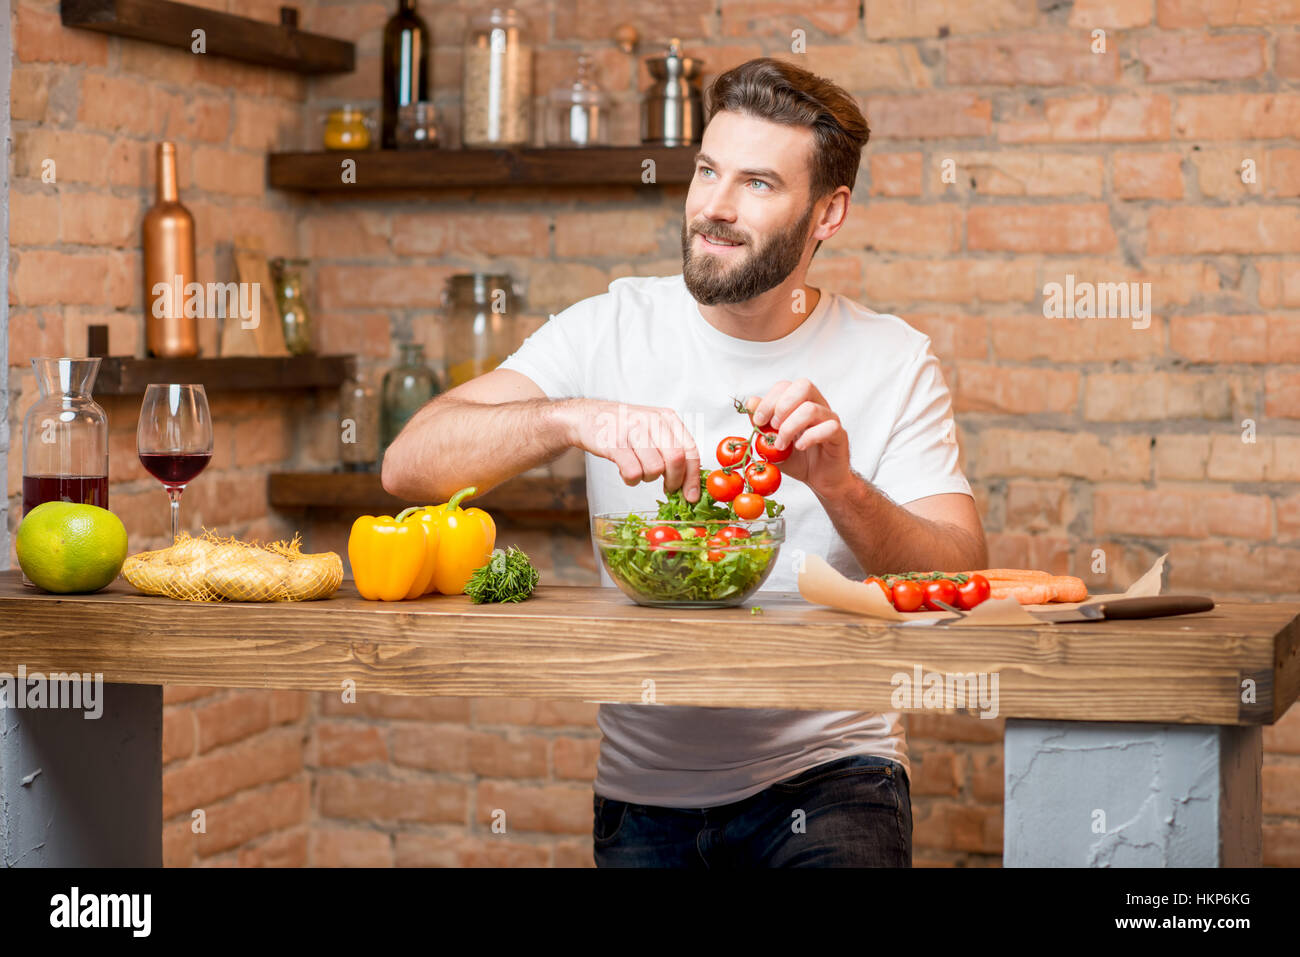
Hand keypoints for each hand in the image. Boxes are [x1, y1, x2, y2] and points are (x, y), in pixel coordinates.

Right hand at [565, 399, 701, 501]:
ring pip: (655, 469)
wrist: (587, 417)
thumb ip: (672, 448)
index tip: (691, 495)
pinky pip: (633, 472)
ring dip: (648, 479)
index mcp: (667, 417)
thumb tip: (690, 482)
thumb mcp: (652, 429)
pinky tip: (626, 471)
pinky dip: (631, 480)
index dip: (693, 477)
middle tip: (668, 489)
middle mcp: (652, 420)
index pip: (690, 450)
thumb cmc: (623, 428)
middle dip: (675, 482)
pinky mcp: (614, 443)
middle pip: (676, 460)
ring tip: (639, 471)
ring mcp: (632, 430)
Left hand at [745, 379, 851, 496]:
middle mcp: (817, 405)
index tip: (758, 421)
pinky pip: (829, 428)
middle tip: (773, 427)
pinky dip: (809, 438)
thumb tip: (751, 402)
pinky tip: (800, 448)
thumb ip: (761, 424)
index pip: (785, 386)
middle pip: (803, 386)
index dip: (769, 401)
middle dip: (782, 406)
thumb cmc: (797, 459)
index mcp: (800, 403)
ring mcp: (830, 419)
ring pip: (811, 409)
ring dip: (790, 427)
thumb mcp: (772, 442)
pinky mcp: (840, 435)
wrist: (819, 480)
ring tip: (782, 445)